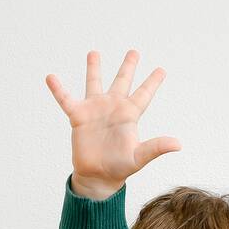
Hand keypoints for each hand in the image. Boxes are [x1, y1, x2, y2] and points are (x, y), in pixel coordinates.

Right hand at [45, 49, 180, 199]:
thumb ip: (156, 147)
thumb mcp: (139, 157)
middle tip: (134, 52)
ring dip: (94, 68)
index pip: (144, 94)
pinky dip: (58, 89)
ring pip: (94, 83)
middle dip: (128, 67)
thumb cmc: (120, 168)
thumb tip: (178, 144)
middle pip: (122, 81)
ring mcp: (95, 110)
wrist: (98, 176)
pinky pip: (66, 99)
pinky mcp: (78, 116)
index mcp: (130, 115)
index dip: (152, 82)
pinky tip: (51, 77)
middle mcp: (113, 108)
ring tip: (93, 53)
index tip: (162, 70)